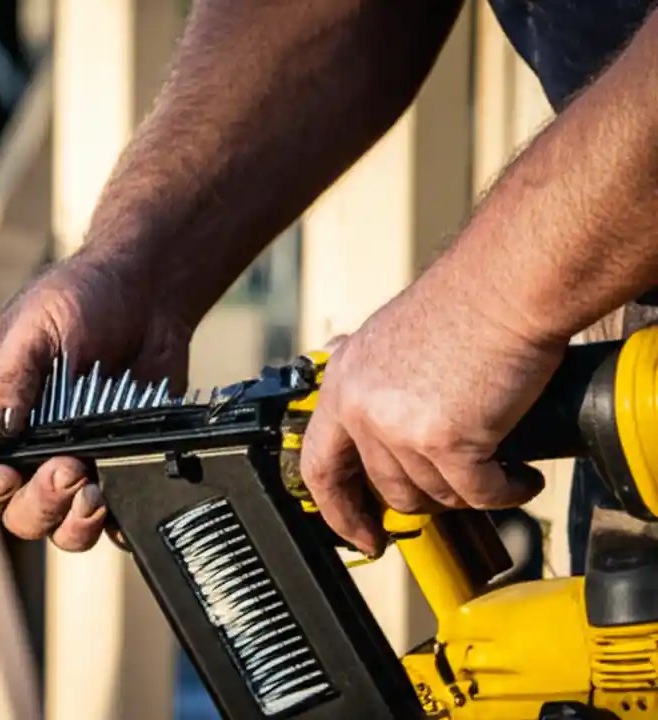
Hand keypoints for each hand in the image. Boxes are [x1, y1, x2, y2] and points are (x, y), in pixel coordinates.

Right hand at [0, 252, 193, 550]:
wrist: (147, 294)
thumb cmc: (79, 299)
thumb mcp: (36, 324)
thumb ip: (11, 375)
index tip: (5, 475)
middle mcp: (24, 453)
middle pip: (10, 513)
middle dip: (36, 502)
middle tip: (69, 469)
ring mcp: (72, 465)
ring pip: (56, 527)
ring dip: (71, 522)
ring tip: (95, 490)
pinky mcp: (116, 470)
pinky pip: (110, 521)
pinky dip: (114, 523)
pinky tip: (122, 499)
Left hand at [299, 272, 566, 555]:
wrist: (504, 286)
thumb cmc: (462, 303)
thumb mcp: (387, 336)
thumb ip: (371, 375)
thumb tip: (361, 398)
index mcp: (344, 383)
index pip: (319, 465)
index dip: (337, 509)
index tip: (359, 533)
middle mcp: (362, 407)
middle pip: (386, 487)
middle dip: (424, 501)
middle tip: (454, 496)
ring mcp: (400, 427)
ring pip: (433, 494)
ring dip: (469, 493)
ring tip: (498, 474)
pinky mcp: (447, 441)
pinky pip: (478, 492)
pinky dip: (506, 491)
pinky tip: (521, 479)